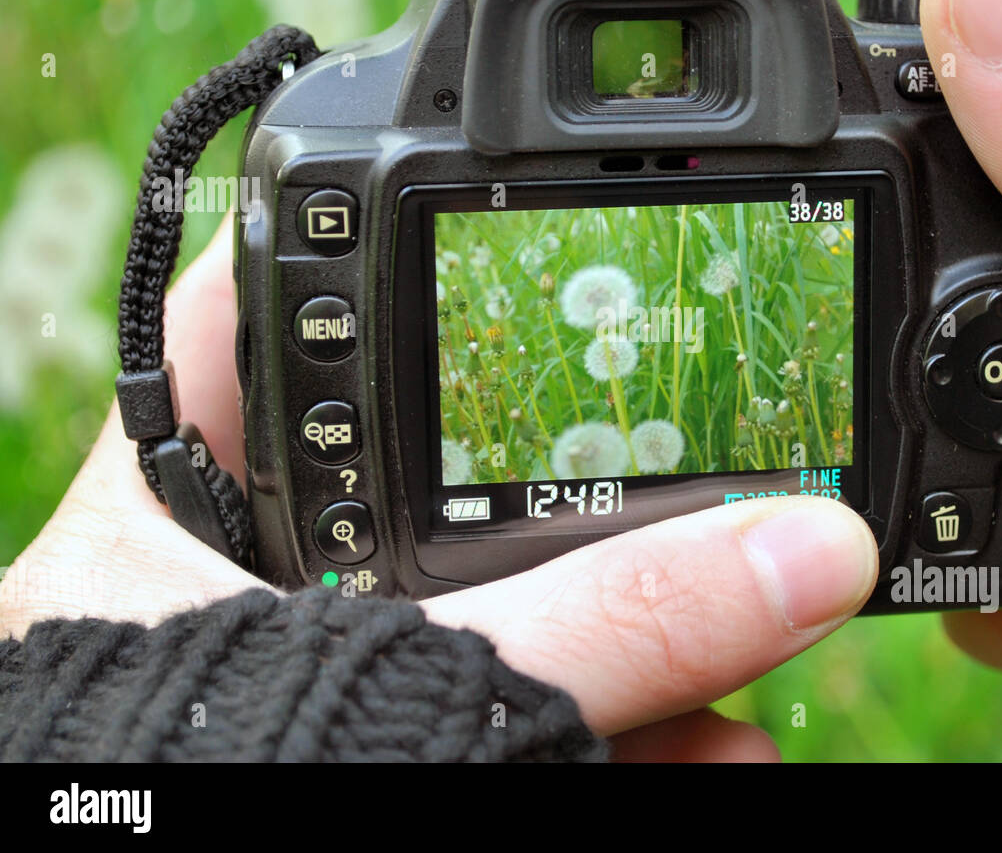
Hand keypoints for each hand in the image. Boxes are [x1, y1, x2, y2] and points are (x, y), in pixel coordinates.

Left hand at [0, 215, 877, 760]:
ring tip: (743, 618)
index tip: (499, 225)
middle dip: (576, 481)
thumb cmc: (193, 785)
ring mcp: (334, 669)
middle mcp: (254, 586)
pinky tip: (719, 740)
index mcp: (187, 522)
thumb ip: (605, 619)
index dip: (373, 253)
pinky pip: (524, 710)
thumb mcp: (417, 685)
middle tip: (683, 453)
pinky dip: (626, 726)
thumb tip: (803, 546)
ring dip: (634, 627)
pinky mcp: (397, 736)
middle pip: (430, 468)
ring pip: (500, 611)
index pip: (266, 318)